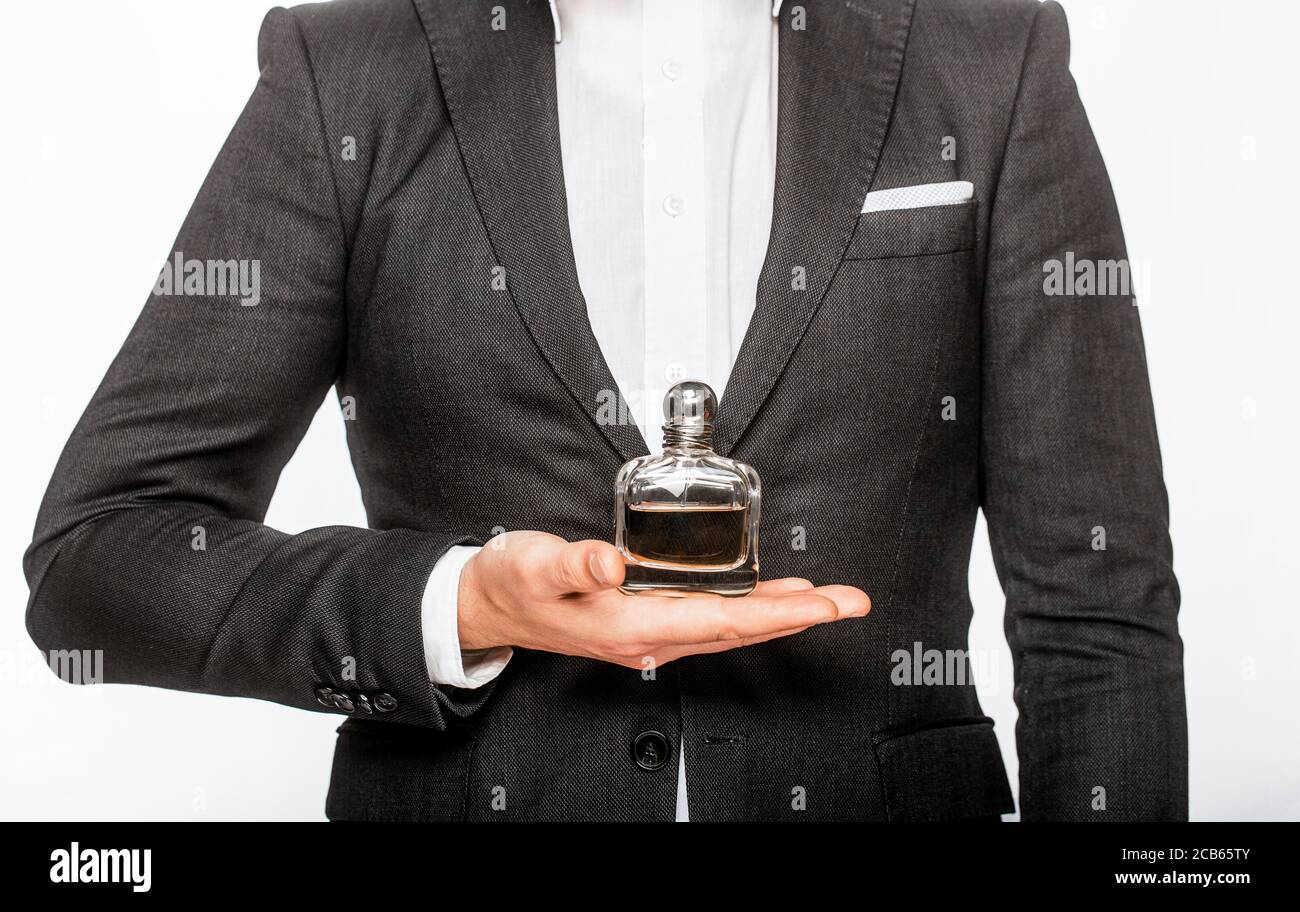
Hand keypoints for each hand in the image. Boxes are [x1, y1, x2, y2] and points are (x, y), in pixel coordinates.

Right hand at [457, 531, 869, 668]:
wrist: (488, 605)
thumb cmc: (511, 582)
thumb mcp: (534, 564)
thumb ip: (574, 563)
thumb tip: (612, 563)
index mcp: (631, 625)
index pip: (722, 620)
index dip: (778, 612)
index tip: (824, 604)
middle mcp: (650, 638)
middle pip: (741, 631)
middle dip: (800, 616)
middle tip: (852, 602)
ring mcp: (651, 635)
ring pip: (732, 629)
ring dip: (781, 615)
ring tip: (826, 601)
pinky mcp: (647, 622)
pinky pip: (713, 621)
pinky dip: (750, 611)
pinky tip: (768, 597)